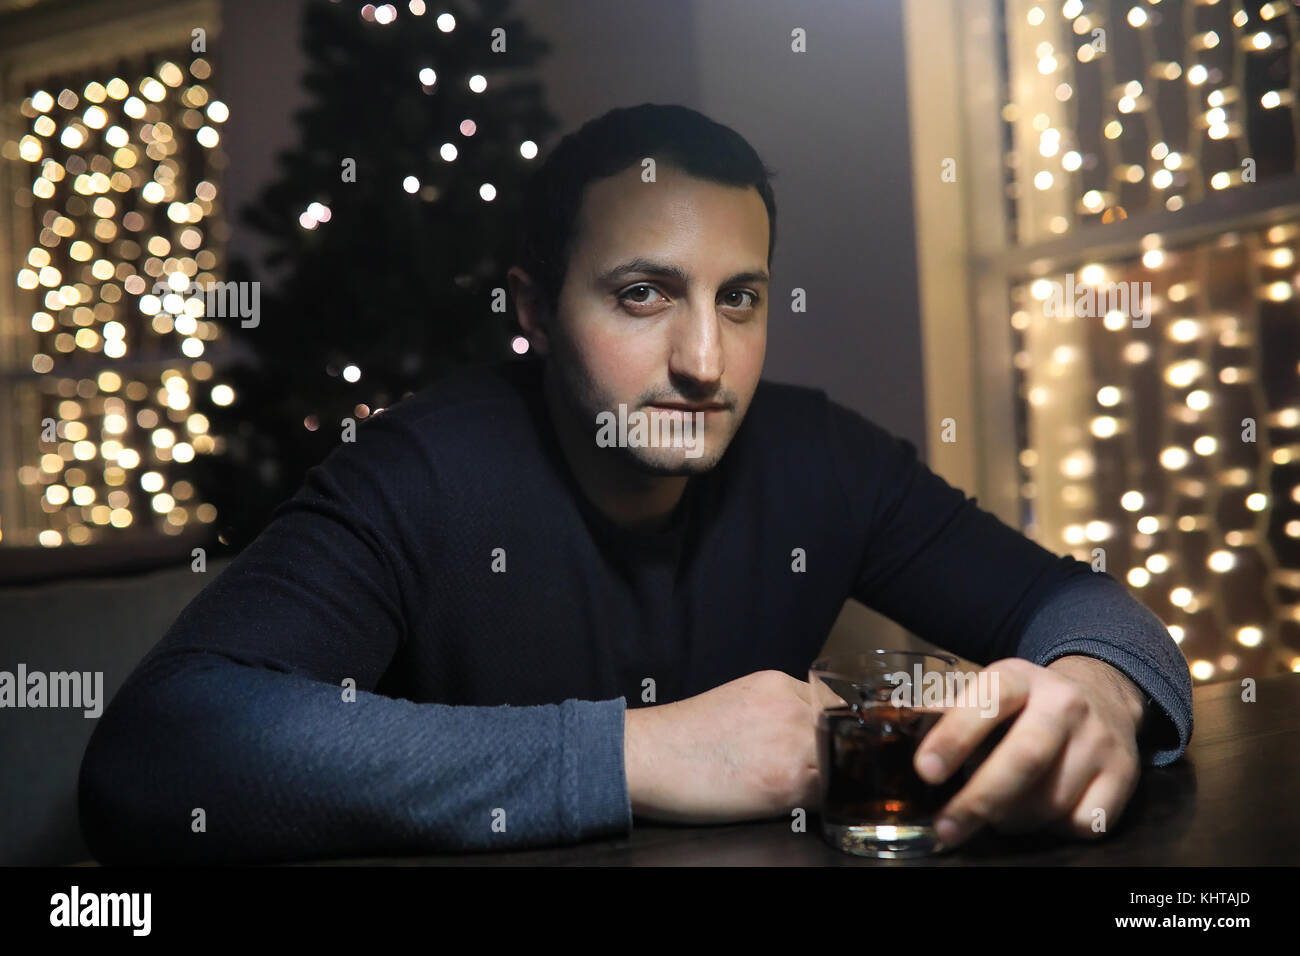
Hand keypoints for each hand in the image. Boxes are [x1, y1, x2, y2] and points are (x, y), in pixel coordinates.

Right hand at [623, 670, 821, 823]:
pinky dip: (819, 802)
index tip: (825, 748)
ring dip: (826, 778)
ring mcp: (792, 741)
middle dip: (831, 755)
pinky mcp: (786, 779)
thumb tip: (801, 733)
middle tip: (809, 774)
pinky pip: (828, 793)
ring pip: (839, 762)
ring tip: (797, 790)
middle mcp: (790, 706)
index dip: (830, 731)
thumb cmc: (680, 736)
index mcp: (776, 683)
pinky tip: (794, 805)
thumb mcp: (736, 702)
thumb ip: (774, 709)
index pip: (830, 705)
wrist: (648, 755)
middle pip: (840, 732)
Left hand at [913, 655, 1144, 847]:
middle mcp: (1064, 703)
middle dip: (981, 799)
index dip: (954, 737)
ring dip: (1012, 819)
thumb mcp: (987, 692)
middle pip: (1025, 758)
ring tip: (997, 811)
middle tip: (947, 828)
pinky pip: (1080, 823)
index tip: (926, 771)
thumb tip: (892, 725)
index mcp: (1018, 678)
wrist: (1102, 696)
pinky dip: (1052, 829)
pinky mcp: (1125, 776)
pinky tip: (1041, 811)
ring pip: (1049, 801)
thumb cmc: (1024, 705)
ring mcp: (1099, 740)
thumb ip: (945, 713)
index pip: (986, 702)